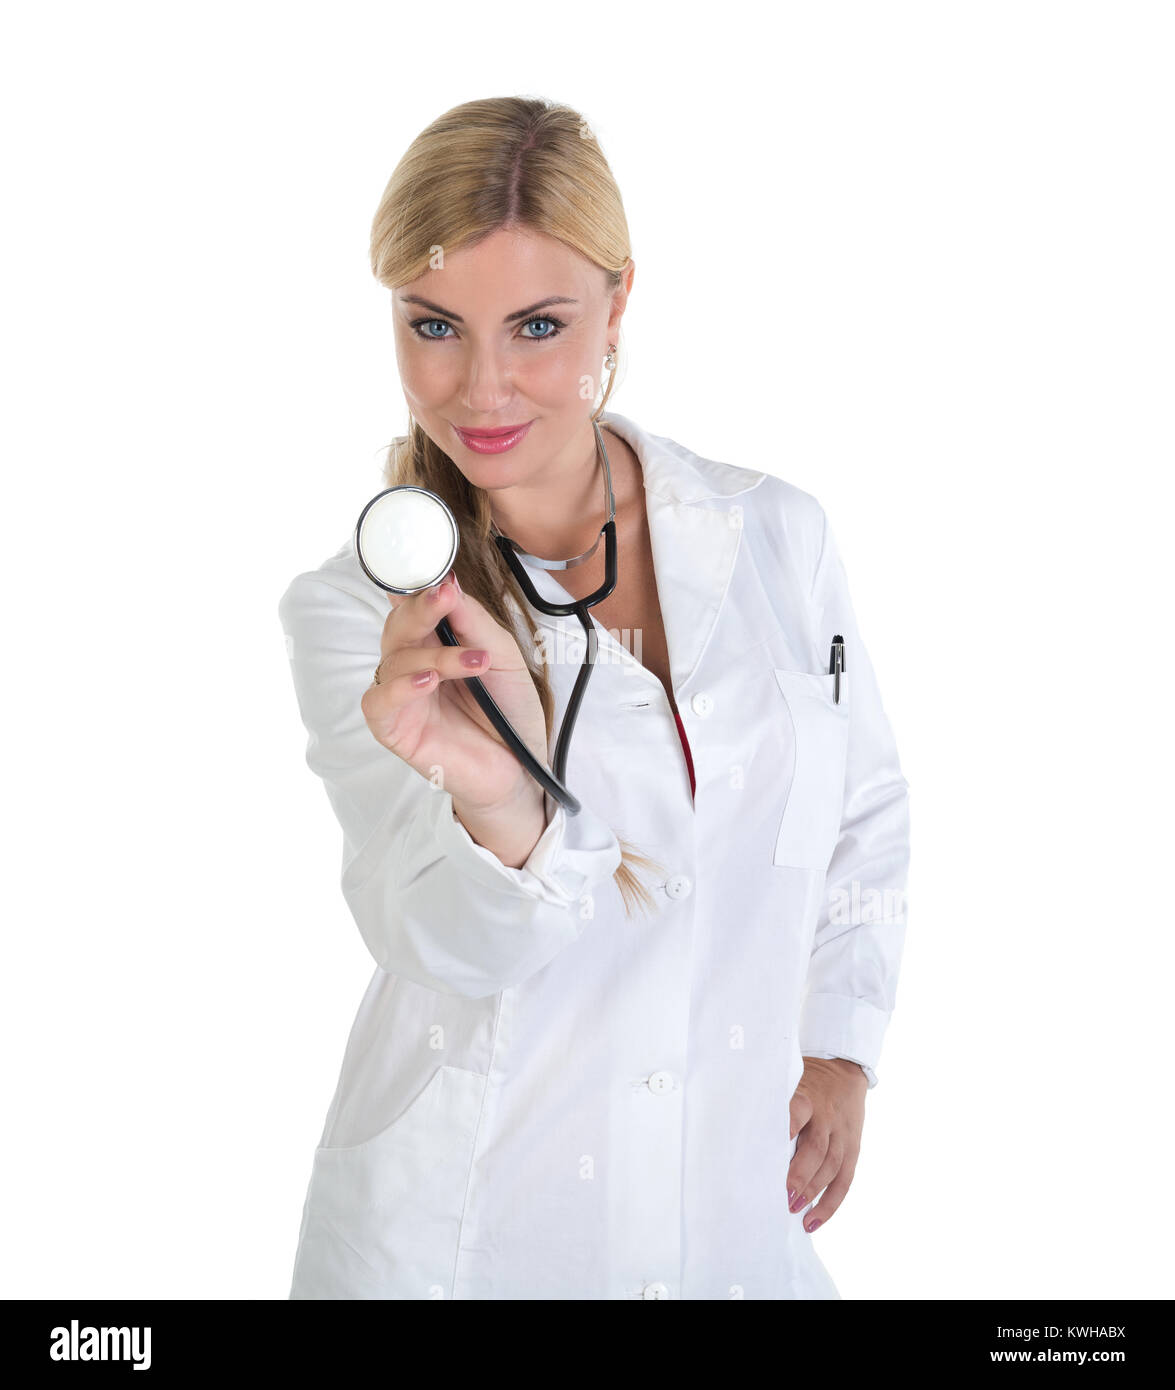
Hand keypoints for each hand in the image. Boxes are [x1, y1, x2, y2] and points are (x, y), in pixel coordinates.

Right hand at [360, 570, 549, 816]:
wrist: (523, 768)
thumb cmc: (510, 713)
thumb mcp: (504, 657)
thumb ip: (475, 622)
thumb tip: (449, 583)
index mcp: (437, 642)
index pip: (414, 605)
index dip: (419, 587)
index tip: (440, 576)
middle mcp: (414, 664)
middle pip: (398, 626)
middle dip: (420, 609)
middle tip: (444, 597)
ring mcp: (402, 696)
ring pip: (395, 660)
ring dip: (435, 656)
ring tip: (474, 663)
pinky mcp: (394, 728)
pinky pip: (379, 702)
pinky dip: (400, 688)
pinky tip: (427, 683)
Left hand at [786, 1056, 866, 1232]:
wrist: (845, 1070)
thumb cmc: (805, 1081)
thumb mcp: (789, 1081)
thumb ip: (773, 1102)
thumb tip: (736, 1127)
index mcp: (807, 1097)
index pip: (798, 1111)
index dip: (787, 1127)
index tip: (772, 1144)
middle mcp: (827, 1117)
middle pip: (816, 1148)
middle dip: (799, 1174)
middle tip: (781, 1195)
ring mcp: (842, 1134)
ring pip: (831, 1166)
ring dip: (812, 1191)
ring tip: (793, 1209)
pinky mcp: (853, 1148)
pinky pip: (845, 1180)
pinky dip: (830, 1203)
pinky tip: (815, 1220)